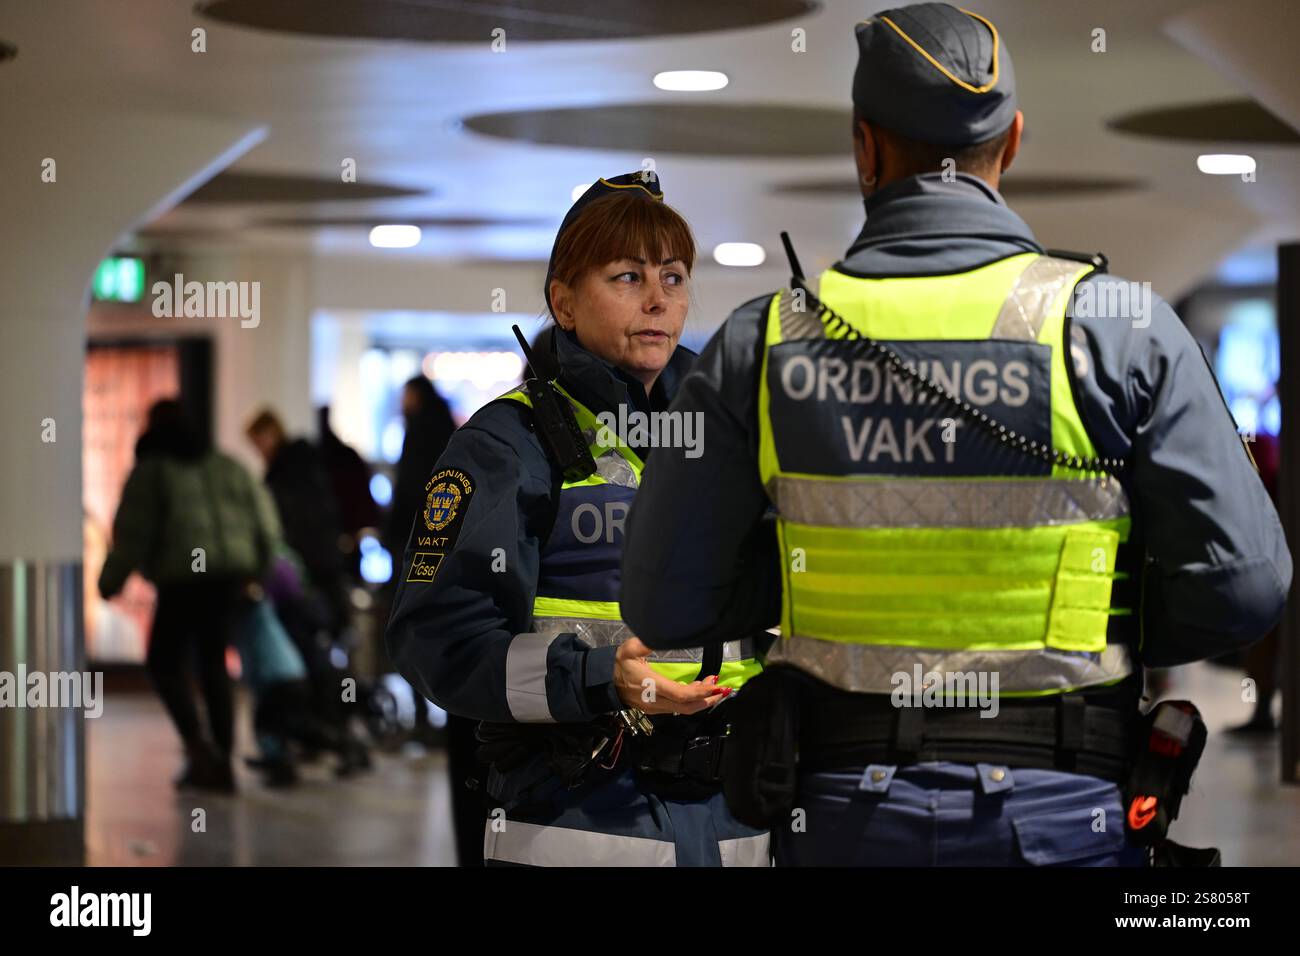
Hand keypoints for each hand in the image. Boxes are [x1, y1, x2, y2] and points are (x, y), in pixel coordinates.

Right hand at [613, 637, 730, 715]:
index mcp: (652, 686)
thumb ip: (644, 642)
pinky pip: (679, 708)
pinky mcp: (657, 709)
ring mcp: (657, 707)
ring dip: (702, 700)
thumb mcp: (629, 650)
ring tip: (715, 687)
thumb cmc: (618, 665)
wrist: (604, 683)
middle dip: (708, 699)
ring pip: (685, 709)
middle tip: (724, 688)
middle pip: (688, 707)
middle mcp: (656, 701)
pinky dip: (693, 701)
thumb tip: (656, 633)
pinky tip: (700, 690)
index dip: (700, 692)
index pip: (681, 695)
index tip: (714, 683)